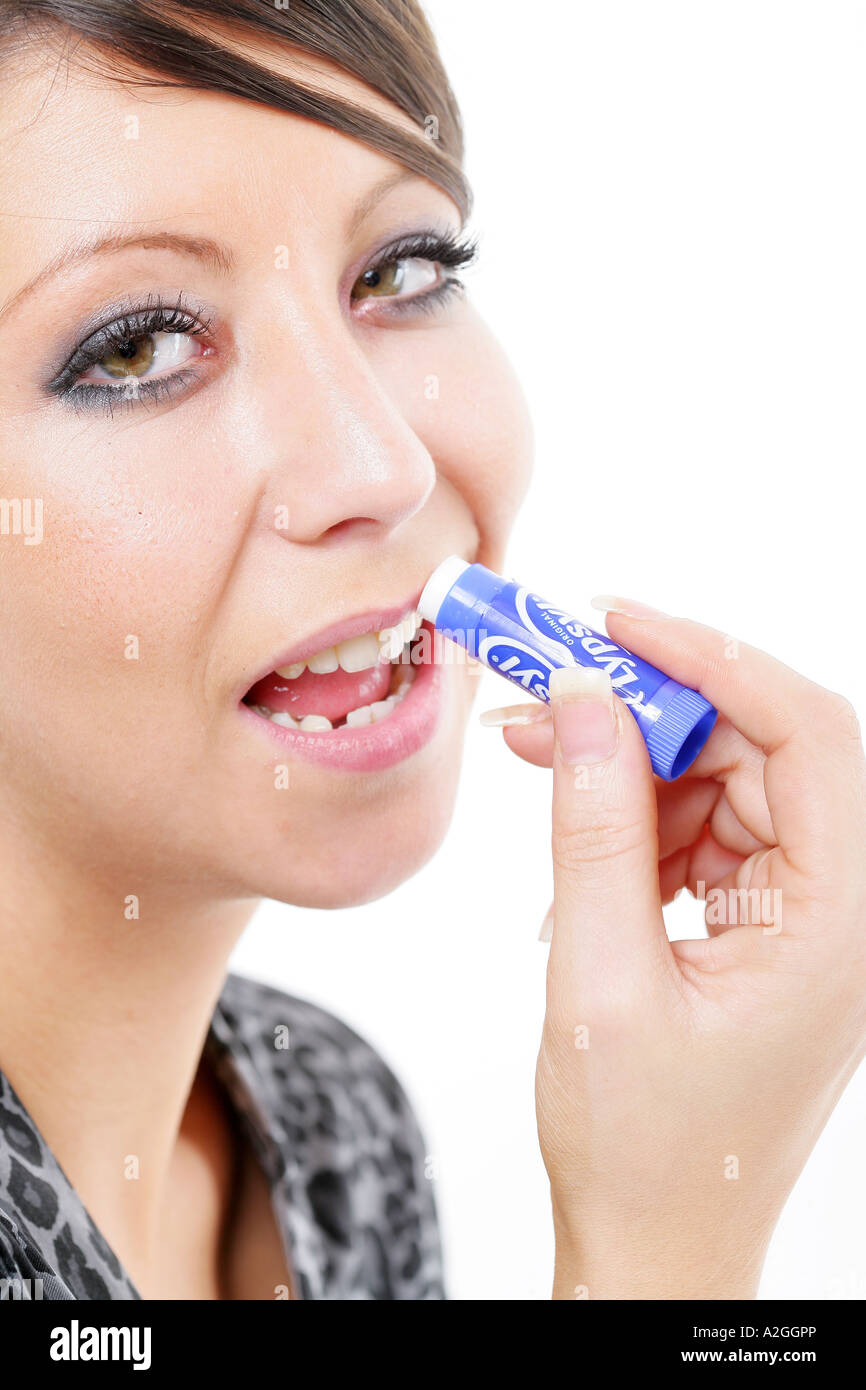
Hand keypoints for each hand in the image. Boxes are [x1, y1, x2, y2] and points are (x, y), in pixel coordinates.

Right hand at [487, 600, 865, 1298]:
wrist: (658, 1238)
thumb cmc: (642, 1146)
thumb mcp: (600, 978)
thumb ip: (594, 827)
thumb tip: (582, 696)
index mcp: (841, 923)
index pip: (810, 737)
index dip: (715, 661)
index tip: (616, 621)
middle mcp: (842, 905)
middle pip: (764, 745)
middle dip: (655, 702)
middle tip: (552, 675)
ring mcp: (806, 911)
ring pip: (727, 775)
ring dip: (633, 752)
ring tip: (536, 744)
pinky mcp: (763, 919)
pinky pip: (704, 822)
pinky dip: (635, 803)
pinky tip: (569, 804)